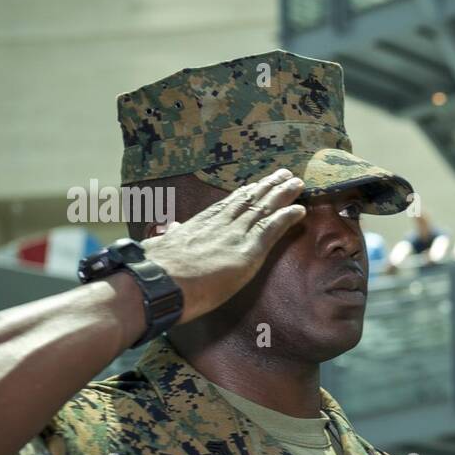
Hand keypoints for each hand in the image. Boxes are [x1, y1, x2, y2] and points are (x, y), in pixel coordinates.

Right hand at [139, 169, 305, 323]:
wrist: (158, 281)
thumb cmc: (154, 268)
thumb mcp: (160, 244)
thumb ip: (171, 235)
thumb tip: (172, 227)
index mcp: (200, 224)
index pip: (227, 205)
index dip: (243, 194)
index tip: (254, 185)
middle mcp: (221, 224)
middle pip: (249, 200)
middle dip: (268, 186)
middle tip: (283, 174)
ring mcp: (235, 235)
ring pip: (264, 208)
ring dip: (283, 194)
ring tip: (297, 183)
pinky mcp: (248, 251)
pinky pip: (272, 229)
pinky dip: (287, 217)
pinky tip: (299, 209)